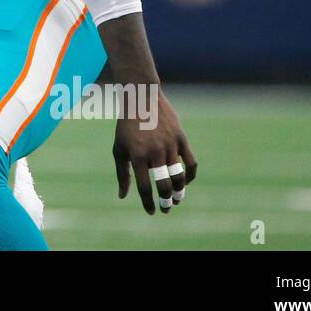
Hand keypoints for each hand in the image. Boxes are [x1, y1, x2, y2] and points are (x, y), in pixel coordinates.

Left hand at [113, 89, 197, 214]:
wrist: (141, 97)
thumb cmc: (127, 126)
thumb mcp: (119, 148)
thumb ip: (122, 173)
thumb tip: (122, 196)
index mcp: (137, 155)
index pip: (144, 187)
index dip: (148, 203)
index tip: (151, 212)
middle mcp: (154, 152)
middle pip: (164, 185)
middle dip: (166, 201)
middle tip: (166, 208)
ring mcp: (169, 145)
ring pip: (179, 176)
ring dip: (179, 192)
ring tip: (176, 199)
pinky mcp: (181, 138)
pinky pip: (191, 163)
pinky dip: (190, 176)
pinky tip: (186, 182)